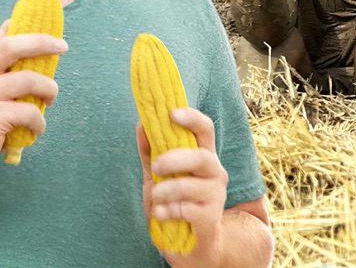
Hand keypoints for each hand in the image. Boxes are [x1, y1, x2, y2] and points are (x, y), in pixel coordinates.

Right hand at [0, 20, 65, 183]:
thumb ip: (3, 82)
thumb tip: (35, 69)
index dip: (17, 25)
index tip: (37, 17)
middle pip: (11, 47)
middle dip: (41, 42)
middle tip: (62, 46)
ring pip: (29, 80)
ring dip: (48, 90)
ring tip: (49, 100)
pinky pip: (29, 112)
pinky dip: (39, 122)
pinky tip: (36, 129)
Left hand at [137, 108, 228, 265]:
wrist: (188, 243)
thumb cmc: (173, 203)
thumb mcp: (157, 176)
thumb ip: (150, 151)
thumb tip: (140, 124)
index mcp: (203, 156)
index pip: (205, 129)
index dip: (191, 118)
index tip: (170, 113)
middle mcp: (214, 172)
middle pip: (201, 156)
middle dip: (175, 159)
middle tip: (155, 166)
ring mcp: (215, 195)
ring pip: (189, 185)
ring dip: (164, 191)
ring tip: (155, 199)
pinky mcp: (210, 217)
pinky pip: (185, 209)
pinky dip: (166, 211)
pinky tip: (160, 214)